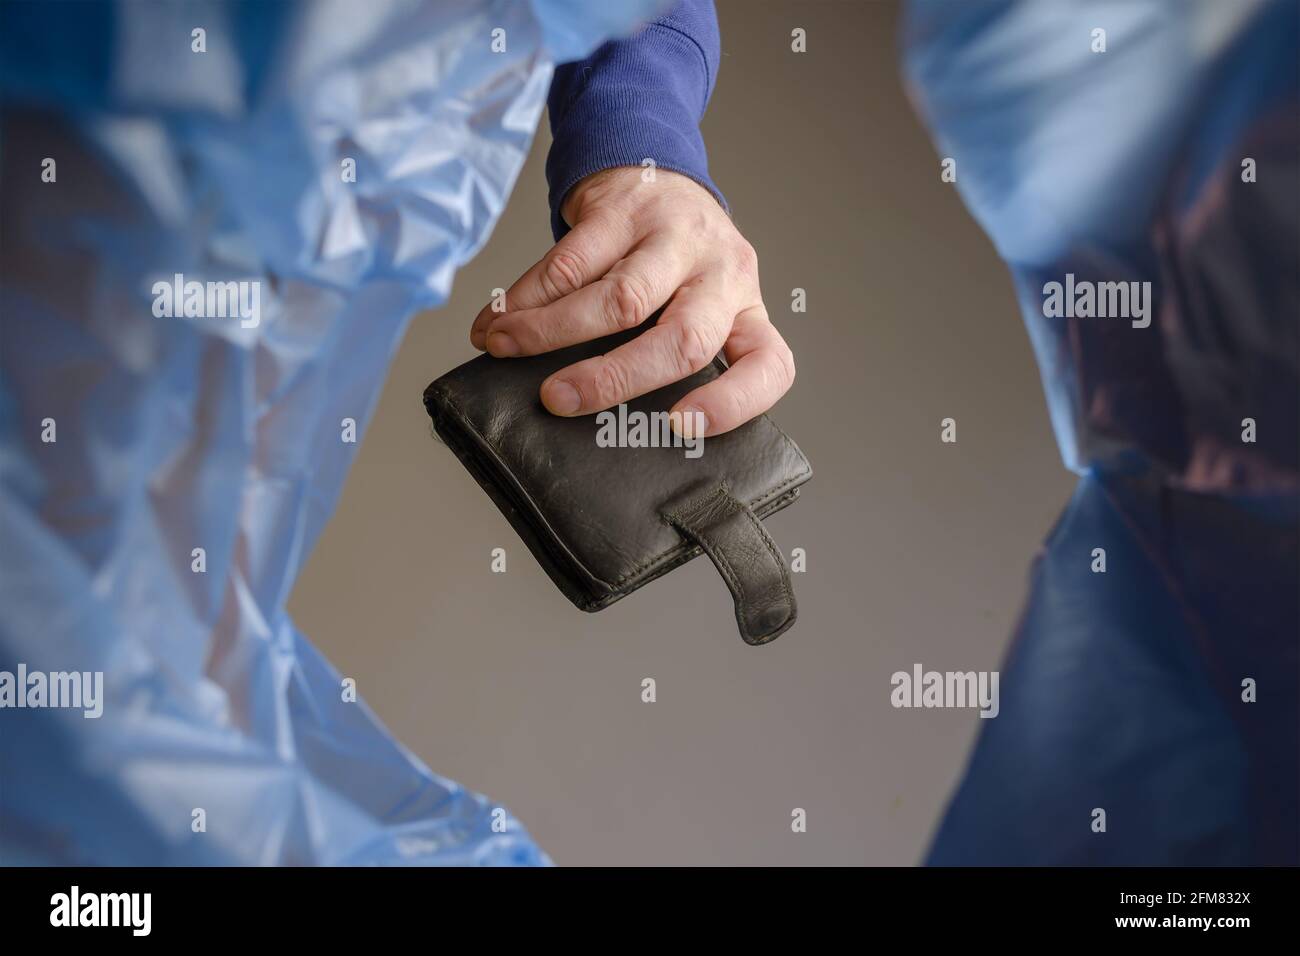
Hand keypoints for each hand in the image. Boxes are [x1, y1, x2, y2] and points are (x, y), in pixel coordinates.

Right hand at [469, 167, 794, 436]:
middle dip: (615, 377)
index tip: (681, 425)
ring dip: (550, 331)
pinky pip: (572, 260)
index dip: (733, 403)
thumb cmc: (670, 267)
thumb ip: (663, 358)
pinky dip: (526, 296)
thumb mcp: (691, 309)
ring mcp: (676, 238)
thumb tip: (588, 422)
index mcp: (746, 313)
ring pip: (620, 298)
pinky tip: (498, 319)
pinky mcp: (627, 209)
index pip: (768, 365)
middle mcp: (723, 274)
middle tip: (559, 399)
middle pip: (684, 339)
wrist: (654, 171)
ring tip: (505, 349)